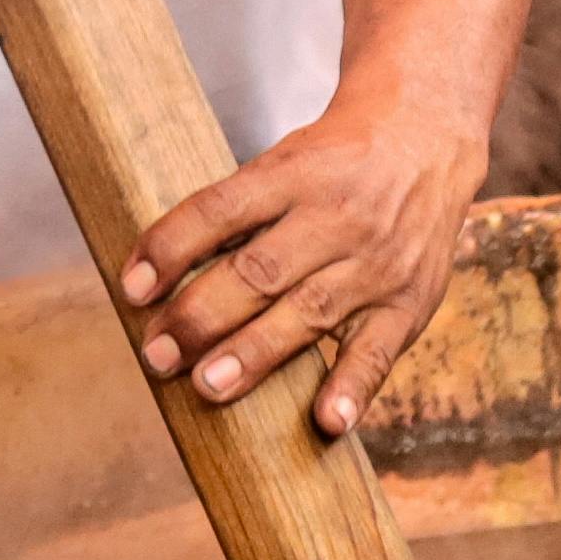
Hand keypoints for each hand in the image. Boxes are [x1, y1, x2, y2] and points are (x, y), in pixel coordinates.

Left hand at [112, 85, 488, 440]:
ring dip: (255, 353)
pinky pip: (379, 351)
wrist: (427, 137)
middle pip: (260, 270)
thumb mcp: (285, 161)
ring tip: (209, 385)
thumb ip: (235, 214)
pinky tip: (327, 421)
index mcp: (294, 173)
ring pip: (309, 312)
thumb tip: (158, 280)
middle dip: (202, 316)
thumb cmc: (336, 162)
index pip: (220, 210)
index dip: (172, 248)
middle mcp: (336, 217)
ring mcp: (376, 264)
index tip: (132, 289)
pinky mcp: (409, 303)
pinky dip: (353, 388)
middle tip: (158, 355)